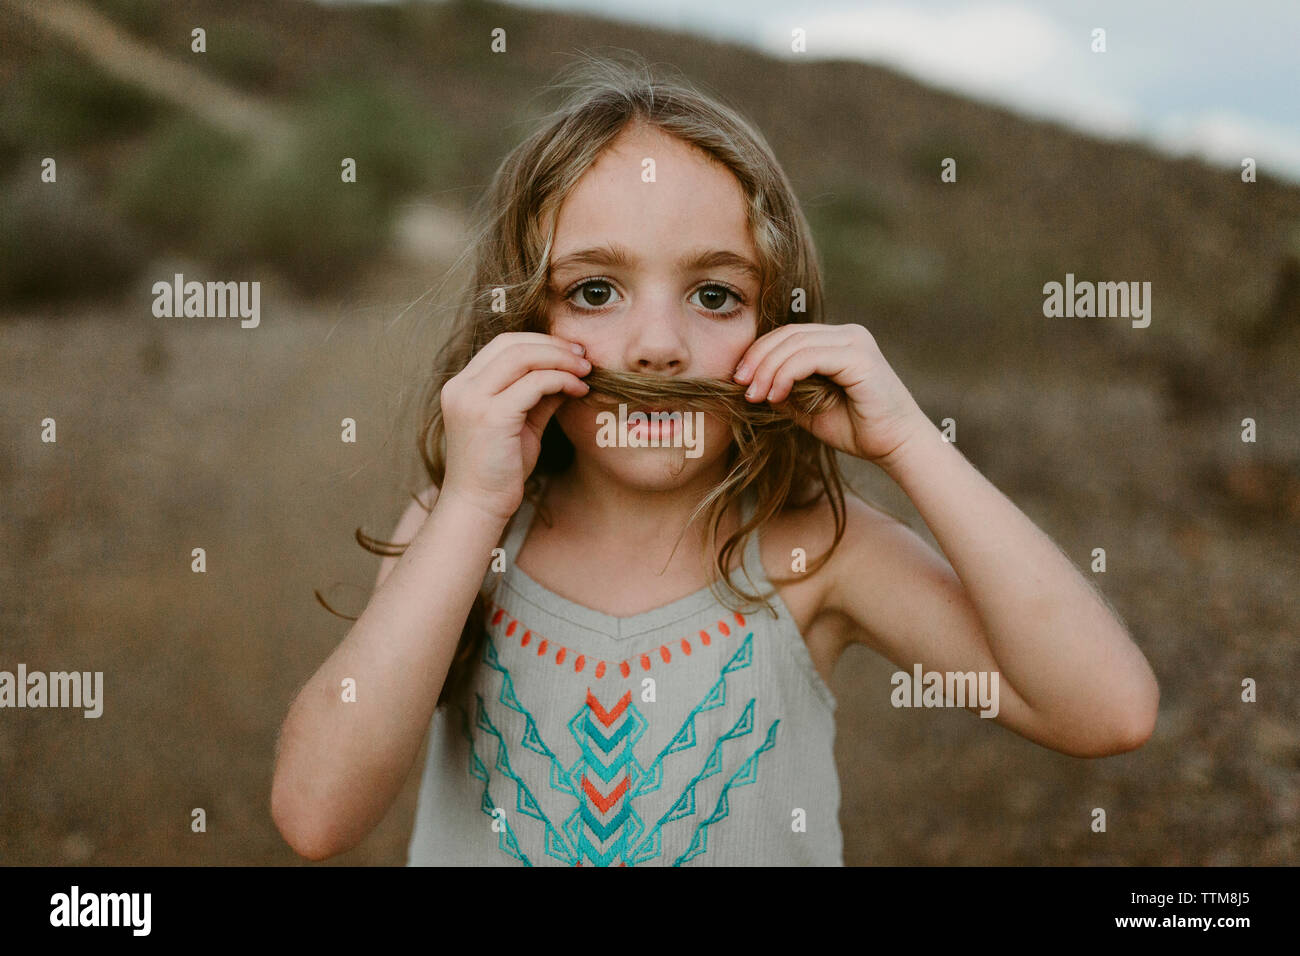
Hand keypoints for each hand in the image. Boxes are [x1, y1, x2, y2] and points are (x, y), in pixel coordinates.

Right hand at [439, 332, 590, 520]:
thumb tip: (571, 371)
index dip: (540, 341)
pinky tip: (578, 390)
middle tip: (584, 356)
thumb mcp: (522, 423)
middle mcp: (462, 388)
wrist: (479, 507)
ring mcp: (472, 400)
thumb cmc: (500, 470)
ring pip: (523, 357)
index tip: (571, 351)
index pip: (503, 345)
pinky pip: (533, 384)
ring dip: (560, 360)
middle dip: (553, 345)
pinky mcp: (490, 417)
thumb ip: (540, 395)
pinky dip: (561, 380)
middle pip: (511, 344)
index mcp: (463, 386)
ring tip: (585, 371)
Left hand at [732, 323, 928, 465]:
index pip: (788, 335)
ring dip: (768, 369)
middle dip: (758, 358)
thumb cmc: (858, 430)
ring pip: (795, 344)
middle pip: (788, 334)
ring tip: (755, 395)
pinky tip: (775, 395)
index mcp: (837, 341)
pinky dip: (786, 374)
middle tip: (740, 384)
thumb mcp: (809, 409)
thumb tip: (750, 385)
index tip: (740, 380)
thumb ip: (785, 392)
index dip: (759, 353)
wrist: (896, 447)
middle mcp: (847, 334)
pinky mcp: (858, 356)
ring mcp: (854, 342)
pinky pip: (809, 357)